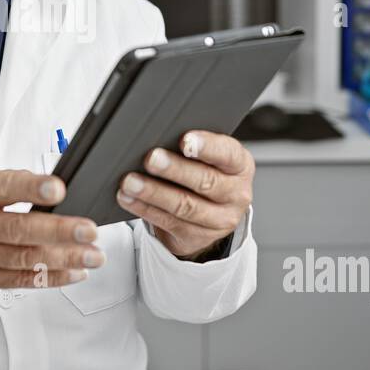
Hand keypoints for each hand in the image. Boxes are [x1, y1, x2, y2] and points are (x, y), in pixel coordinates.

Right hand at [0, 167, 103, 291]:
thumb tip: (52, 190)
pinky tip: (74, 272)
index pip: (3, 187)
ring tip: (92, 255)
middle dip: (59, 231)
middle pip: (18, 229)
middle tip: (89, 230)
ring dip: (64, 259)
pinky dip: (51, 278)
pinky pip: (20, 281)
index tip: (58, 189)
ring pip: (24, 259)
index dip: (32, 188)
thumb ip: (10, 181)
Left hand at [116, 130, 253, 259]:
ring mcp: (219, 220)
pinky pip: (168, 222)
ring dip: (153, 192)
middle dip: (175, 169)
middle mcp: (235, 194)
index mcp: (240, 166)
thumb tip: (158, 133)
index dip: (207, 147)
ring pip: (184, 205)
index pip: (227, 154)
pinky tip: (129, 198)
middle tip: (151, 159)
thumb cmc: (207, 173)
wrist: (212, 213)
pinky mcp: (197, 236)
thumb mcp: (210, 158)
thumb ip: (192, 146)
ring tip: (131, 181)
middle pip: (205, 181)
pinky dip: (145, 208)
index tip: (185, 140)